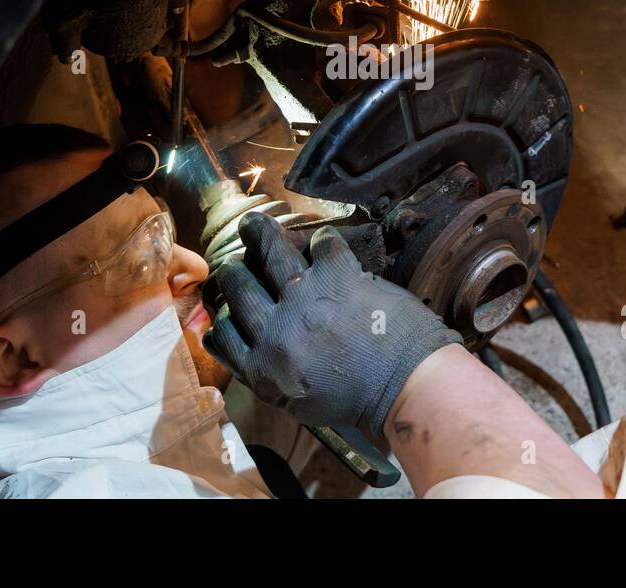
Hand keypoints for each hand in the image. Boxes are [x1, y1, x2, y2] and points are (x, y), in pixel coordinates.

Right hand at [202, 211, 460, 435]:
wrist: (405, 386)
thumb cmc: (357, 400)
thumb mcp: (296, 401)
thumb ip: (271, 373)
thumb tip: (255, 349)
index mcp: (263, 368)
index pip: (222, 334)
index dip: (221, 316)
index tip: (224, 308)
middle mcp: (275, 330)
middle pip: (238, 287)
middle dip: (232, 271)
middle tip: (234, 263)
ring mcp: (304, 298)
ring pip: (268, 252)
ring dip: (258, 232)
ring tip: (252, 224)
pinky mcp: (336, 276)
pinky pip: (321, 243)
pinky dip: (323, 240)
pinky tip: (324, 242)